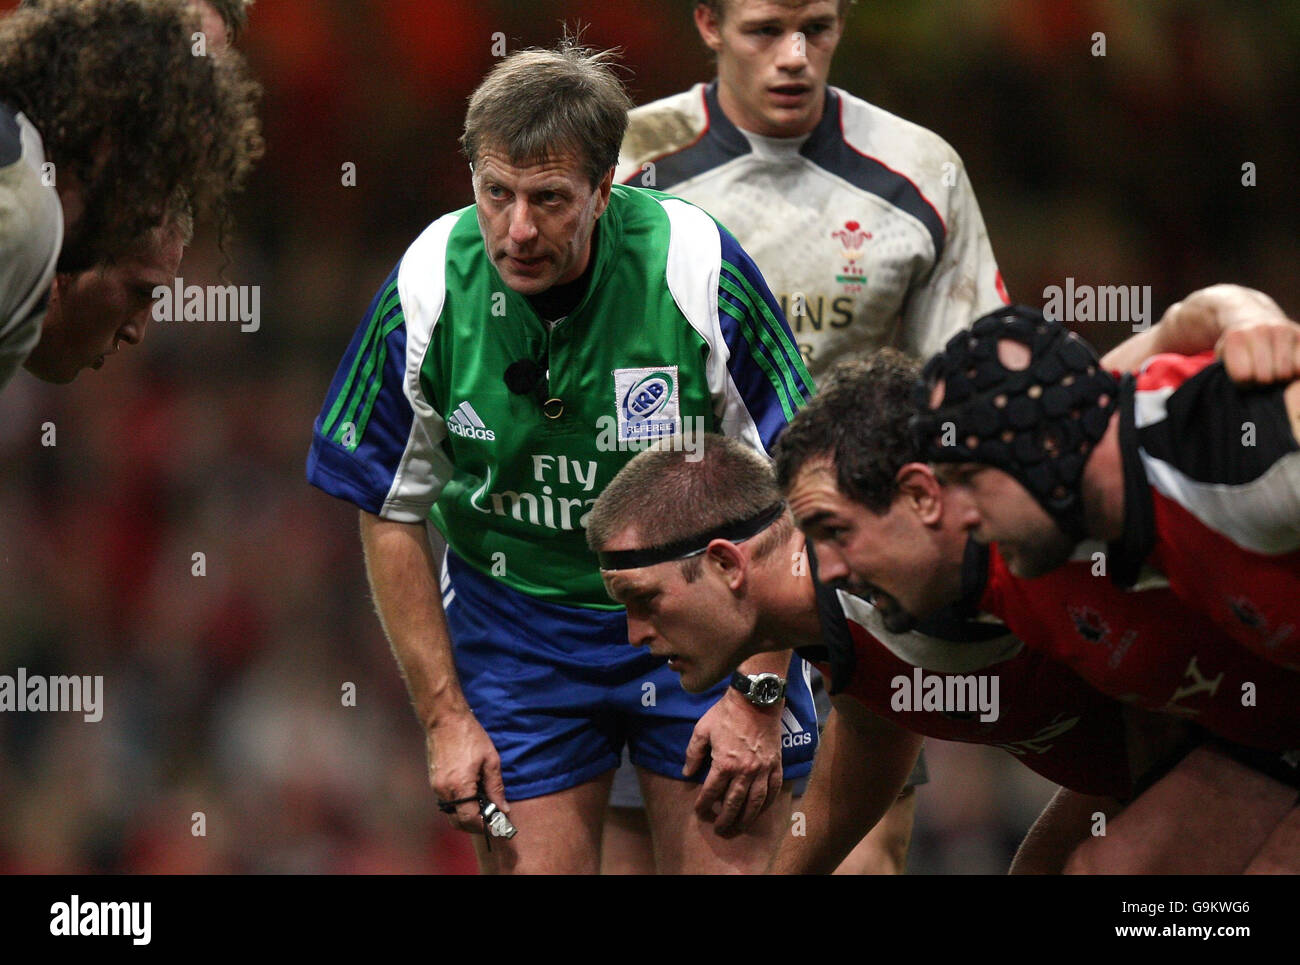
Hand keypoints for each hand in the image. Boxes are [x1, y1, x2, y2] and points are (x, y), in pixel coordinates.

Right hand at [426, 710, 508, 833]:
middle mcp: (444, 790)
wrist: (445, 720)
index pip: (470, 819)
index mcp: (460, 785)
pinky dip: (459, 806)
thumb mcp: (491, 760)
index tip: (498, 825)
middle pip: (458, 822)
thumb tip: (502, 809)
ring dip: (467, 817)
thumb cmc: (470, 736)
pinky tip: (472, 797)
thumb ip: (496, 788)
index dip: (485, 825)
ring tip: (484, 809)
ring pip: (451, 813)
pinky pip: (447, 802)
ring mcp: (436, 786)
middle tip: (493, 821)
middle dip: (476, 826)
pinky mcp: (434, 782)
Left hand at [683, 687, 782, 836]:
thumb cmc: (726, 713)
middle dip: (725, 820)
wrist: (756, 699)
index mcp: (724, 763)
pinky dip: (767, 804)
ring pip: (755, 802)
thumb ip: (693, 753)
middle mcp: (745, 771)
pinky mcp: (776, 764)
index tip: (700, 812)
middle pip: (734, 804)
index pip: (711, 792)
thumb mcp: (702, 730)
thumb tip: (686, 773)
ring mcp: (762, 769)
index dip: (704, 805)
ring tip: (739, 828)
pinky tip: (760, 811)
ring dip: (747, 819)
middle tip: (720, 830)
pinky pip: (773, 790)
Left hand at [1217, 319, 1299, 383]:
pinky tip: (1288, 367)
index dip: (1243, 382)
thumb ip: (1224, 374)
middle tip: (1259, 375)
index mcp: (1236, 337)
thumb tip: (1238, 398)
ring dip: (1279, 378)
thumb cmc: (1237, 347)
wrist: (1253, 317)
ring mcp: (1284, 330)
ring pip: (1285, 373)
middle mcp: (1261, 330)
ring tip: (1272, 370)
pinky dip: (1296, 372)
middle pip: (1265, 377)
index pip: (1243, 376)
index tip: (1242, 376)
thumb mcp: (1223, 358)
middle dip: (1261, 382)